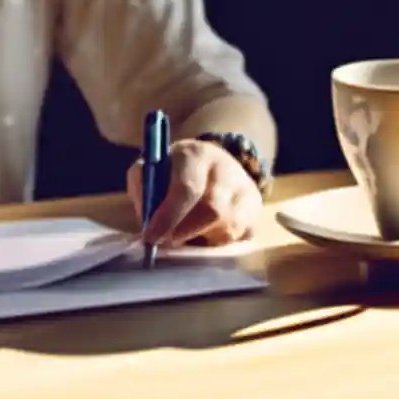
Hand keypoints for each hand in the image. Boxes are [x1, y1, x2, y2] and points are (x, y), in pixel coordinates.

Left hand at [127, 139, 261, 246]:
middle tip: (167, 241)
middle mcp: (226, 169)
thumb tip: (145, 223)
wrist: (212, 165)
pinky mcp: (256, 212)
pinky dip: (217, 244)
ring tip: (188, 232)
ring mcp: (246, 190)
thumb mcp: (151, 171)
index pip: (187, 188)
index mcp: (196, 155)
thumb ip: (143, 191)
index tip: (151, 237)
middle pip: (212, 211)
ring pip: (227, 229)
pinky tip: (206, 234)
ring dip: (201, 239)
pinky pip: (237, 239)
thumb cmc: (173, 173)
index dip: (168, 217)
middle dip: (185, 232)